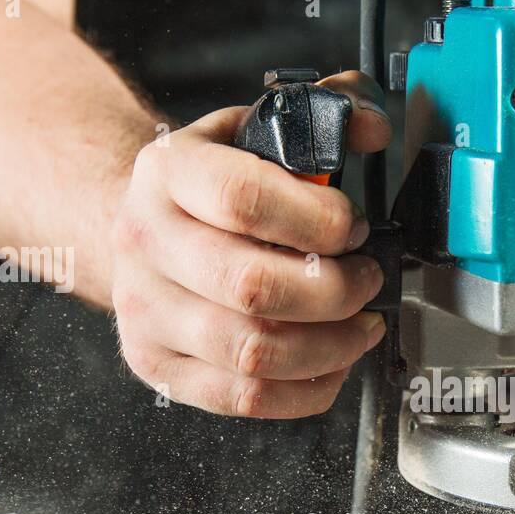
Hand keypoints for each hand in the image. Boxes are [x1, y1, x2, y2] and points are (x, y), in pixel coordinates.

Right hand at [109, 71, 391, 417]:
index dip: (318, 221)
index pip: (244, 199)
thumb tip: (373, 129)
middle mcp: (145, 241)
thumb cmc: (210, 185)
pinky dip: (304, 390)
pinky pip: (243, 398)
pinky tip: (328, 363)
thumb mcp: (256, 130)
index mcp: (169, 172)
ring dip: (329, 346)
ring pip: (252, 351)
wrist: (142, 226)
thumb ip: (323, 116)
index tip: (353, 229)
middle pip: (251, 286)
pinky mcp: (157, 365)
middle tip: (367, 280)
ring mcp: (145, 310)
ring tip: (360, 326)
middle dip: (335, 291)